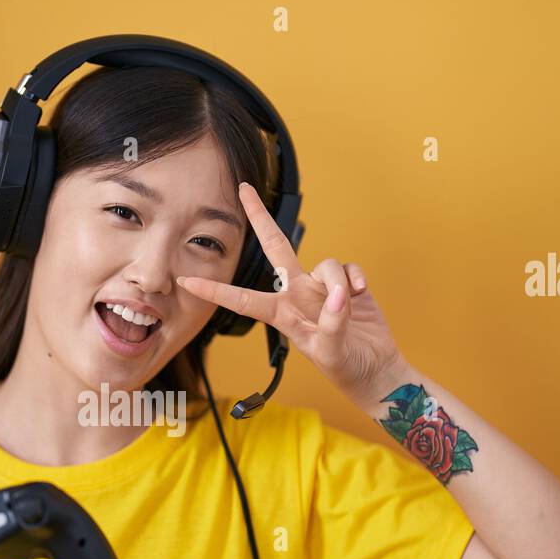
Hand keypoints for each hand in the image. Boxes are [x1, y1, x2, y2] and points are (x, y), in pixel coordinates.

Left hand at [176, 181, 404, 400]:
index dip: (215, 291)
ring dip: (338, 282)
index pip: (242, 300)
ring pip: (325, 264)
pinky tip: (360, 294)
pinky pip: (349, 267)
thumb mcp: (332, 354)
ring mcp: (321, 286)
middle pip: (275, 247)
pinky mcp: (346, 282)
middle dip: (260, 217)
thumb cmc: (345, 366)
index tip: (185, 281)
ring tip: (348, 304)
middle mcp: (297, 294)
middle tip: (244, 190)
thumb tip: (337, 296)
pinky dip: (355, 280)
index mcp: (282, 314)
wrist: (374, 368)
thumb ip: (332, 325)